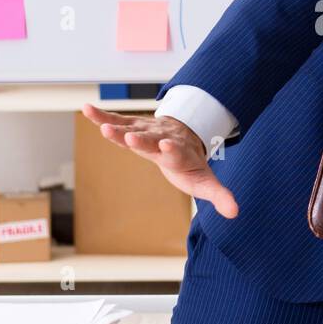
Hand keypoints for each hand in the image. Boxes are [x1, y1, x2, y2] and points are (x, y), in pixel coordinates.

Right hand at [81, 104, 239, 218]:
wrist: (184, 135)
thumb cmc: (191, 164)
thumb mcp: (205, 181)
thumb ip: (219, 195)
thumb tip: (235, 213)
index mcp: (180, 155)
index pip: (177, 153)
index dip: (173, 150)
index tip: (168, 146)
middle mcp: (162, 140)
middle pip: (152, 140)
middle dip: (141, 140)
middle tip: (130, 138)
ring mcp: (148, 132)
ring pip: (132, 129)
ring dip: (118, 129)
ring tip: (102, 127)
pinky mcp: (134, 127)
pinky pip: (118, 121)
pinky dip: (103, 117)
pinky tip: (87, 110)